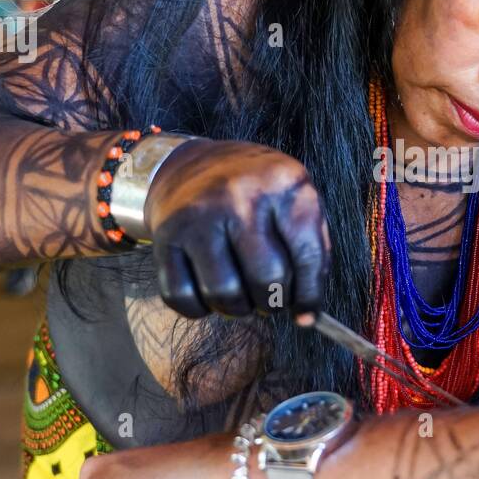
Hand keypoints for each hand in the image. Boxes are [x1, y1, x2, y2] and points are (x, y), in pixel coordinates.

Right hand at [145, 140, 329, 318]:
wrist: (190, 163)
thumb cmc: (253, 191)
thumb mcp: (293, 199)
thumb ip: (312, 250)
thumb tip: (307, 315)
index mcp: (282, 184)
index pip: (307, 256)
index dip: (310, 295)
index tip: (306, 310)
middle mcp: (239, 196)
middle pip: (266, 278)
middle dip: (272, 302)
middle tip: (269, 299)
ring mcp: (199, 215)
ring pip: (224, 293)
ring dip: (238, 309)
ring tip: (242, 296)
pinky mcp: (166, 235)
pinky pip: (181, 295)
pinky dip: (199, 308)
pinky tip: (209, 293)